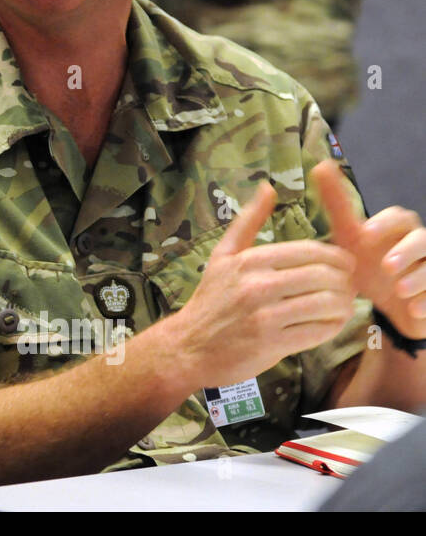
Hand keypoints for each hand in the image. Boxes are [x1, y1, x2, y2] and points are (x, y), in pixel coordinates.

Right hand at [165, 181, 357, 387]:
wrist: (189, 347)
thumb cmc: (211, 300)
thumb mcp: (222, 256)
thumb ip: (248, 222)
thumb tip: (267, 187)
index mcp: (249, 260)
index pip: (311, 251)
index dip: (338, 258)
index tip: (344, 266)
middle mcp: (257, 285)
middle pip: (324, 276)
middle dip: (345, 282)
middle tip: (347, 288)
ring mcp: (264, 316)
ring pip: (326, 303)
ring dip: (343, 305)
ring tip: (341, 306)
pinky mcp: (272, 343)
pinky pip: (319, 331)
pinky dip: (332, 327)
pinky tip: (329, 323)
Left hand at [313, 159, 425, 339]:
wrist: (389, 304)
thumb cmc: (368, 264)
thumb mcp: (349, 237)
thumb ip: (338, 204)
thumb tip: (323, 165)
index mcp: (398, 229)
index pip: (399, 216)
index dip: (384, 223)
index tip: (365, 233)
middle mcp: (420, 245)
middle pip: (422, 238)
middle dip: (407, 250)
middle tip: (386, 265)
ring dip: (419, 278)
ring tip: (399, 289)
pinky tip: (413, 309)